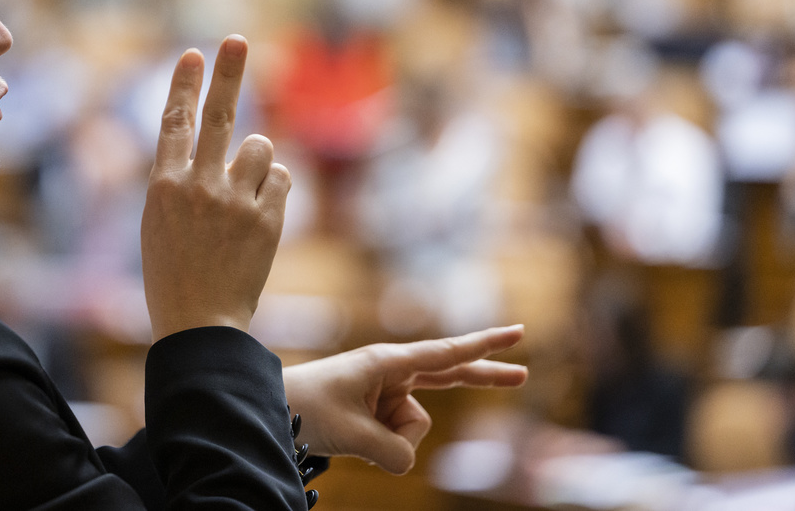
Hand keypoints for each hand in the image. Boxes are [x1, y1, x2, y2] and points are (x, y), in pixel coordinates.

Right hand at [141, 36, 290, 340]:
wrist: (200, 326)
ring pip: (262, 149)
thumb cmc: (174, 276)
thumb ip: (183, 181)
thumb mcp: (159, 224)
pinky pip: (282, 180)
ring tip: (244, 198)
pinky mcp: (267, 220)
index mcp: (162, 187)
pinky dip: (276, 191)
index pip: (174, 122)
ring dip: (258, 163)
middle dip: (228, 74)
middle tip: (236, 41)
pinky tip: (260, 217)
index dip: (184, 84)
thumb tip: (226, 146)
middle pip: (217, 116)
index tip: (194, 53)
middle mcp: (197, 187)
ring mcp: (234, 202)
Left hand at [282, 325, 527, 473]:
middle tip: (524, 374)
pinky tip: (355, 439)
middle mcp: (392, 373)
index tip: (519, 332)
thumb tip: (408, 462)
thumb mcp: (352, 435)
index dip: (485, 346)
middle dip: (484, 377)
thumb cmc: (306, 408)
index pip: (447, 354)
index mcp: (387, 363)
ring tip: (350, 430)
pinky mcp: (379, 412)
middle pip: (450, 376)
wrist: (270, 409)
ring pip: (414, 430)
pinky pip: (399, 442)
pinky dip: (383, 449)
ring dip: (390, 442)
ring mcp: (387, 393)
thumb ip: (393, 453)